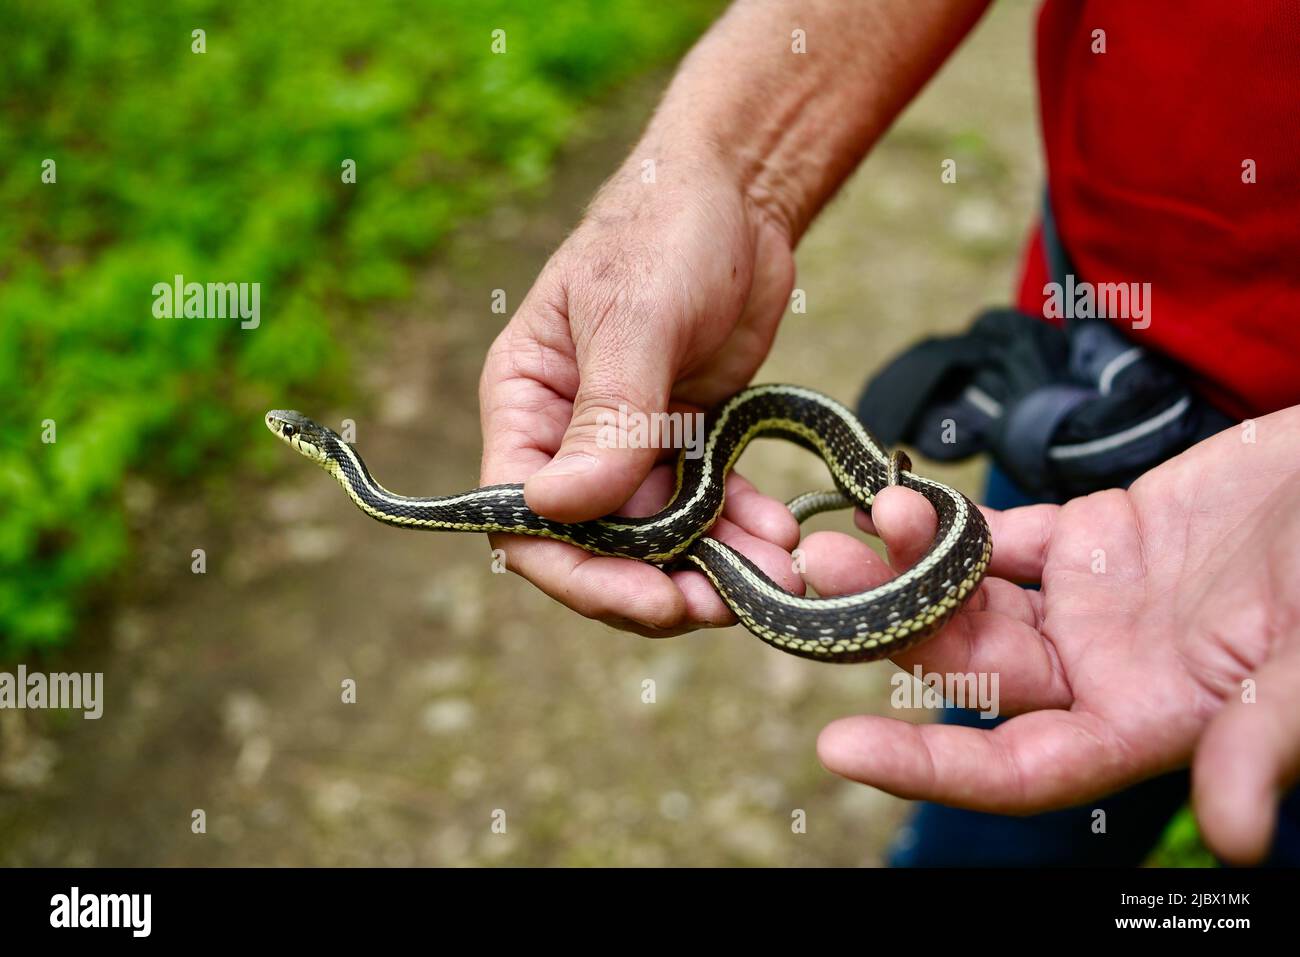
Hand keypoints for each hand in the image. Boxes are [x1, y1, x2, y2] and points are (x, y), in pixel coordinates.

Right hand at [478, 157, 801, 635]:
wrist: (741, 194)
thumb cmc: (666, 229)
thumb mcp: (636, 318)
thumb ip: (609, 415)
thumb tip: (557, 509)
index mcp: (526, 403)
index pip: (521, 518)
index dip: (577, 573)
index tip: (649, 597)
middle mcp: (568, 434)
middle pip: (591, 545)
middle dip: (653, 583)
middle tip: (720, 607)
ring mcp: (629, 443)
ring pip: (656, 538)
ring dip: (709, 567)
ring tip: (772, 576)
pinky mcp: (686, 441)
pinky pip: (705, 508)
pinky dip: (739, 531)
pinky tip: (779, 535)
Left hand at [807, 407, 1299, 863]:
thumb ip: (1266, 737)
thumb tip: (1237, 841)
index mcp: (1146, 724)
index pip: (1020, 769)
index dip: (933, 770)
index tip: (839, 747)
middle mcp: (1102, 674)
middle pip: (970, 670)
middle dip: (890, 629)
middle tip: (819, 574)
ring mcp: (1089, 606)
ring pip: (969, 602)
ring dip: (902, 572)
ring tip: (839, 535)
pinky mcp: (1090, 538)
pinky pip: (1001, 539)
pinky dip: (950, 527)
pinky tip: (900, 504)